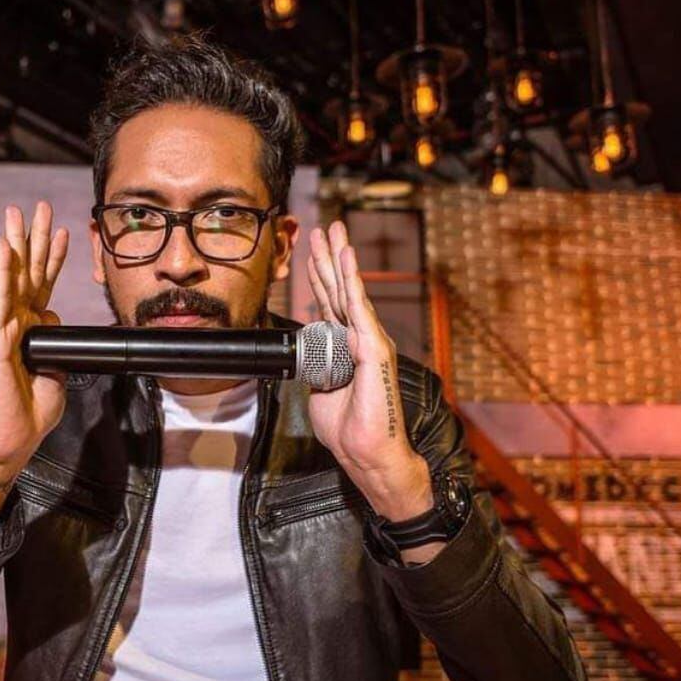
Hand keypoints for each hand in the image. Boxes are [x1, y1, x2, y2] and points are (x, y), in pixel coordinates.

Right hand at [0, 202, 69, 476]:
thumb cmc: (29, 414)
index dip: (54, 259)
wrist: (11, 441)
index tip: (63, 232)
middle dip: (33, 239)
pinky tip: (5, 250)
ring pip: (11, 279)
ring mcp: (3, 330)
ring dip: (15, 245)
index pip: (44, 285)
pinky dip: (3, 273)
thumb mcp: (57, 375)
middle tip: (37, 206)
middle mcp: (16, 324)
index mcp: (33, 331)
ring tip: (17, 215)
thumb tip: (56, 322)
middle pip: (27, 272)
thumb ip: (58, 347)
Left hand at [305, 221, 432, 520]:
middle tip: (324, 227)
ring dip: (339, 260)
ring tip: (333, 231)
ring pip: (349, 292)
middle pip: (339, 290)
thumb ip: (316, 369)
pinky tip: (347, 260)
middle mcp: (360, 339)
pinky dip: (352, 282)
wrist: (366, 453)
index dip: (319, 278)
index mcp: (346, 347)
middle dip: (329, 258)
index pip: (330, 305)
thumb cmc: (348, 429)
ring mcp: (369, 341)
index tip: (310, 252)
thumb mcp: (320, 392)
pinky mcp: (374, 350)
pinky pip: (359, 309)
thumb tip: (305, 359)